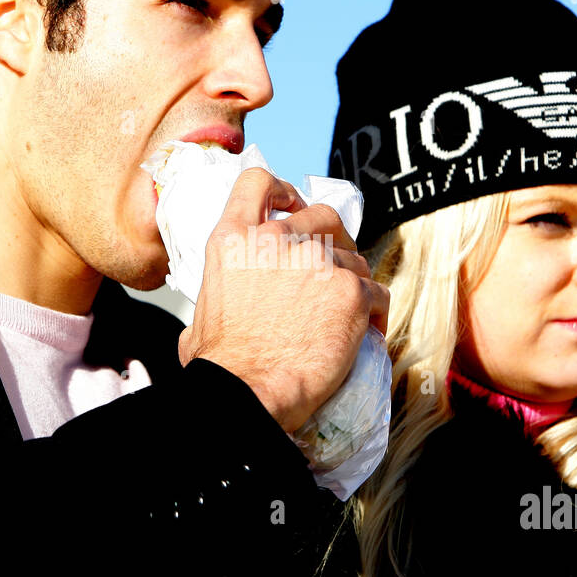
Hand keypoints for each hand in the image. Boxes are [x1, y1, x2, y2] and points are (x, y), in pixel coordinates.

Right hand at [178, 168, 388, 432]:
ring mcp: (318, 262)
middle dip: (333, 239)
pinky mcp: (351, 290)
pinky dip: (374, 311)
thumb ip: (219, 293)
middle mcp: (275, 240)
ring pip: (354, 258)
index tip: (293, 204)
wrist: (248, 393)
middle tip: (333, 269)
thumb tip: (218, 310)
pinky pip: (377, 292)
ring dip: (353, 281)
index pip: (257, 183)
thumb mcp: (200, 314)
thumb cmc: (221, 366)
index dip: (280, 189)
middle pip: (321, 216)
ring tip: (347, 315)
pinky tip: (365, 331)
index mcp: (234, 240)